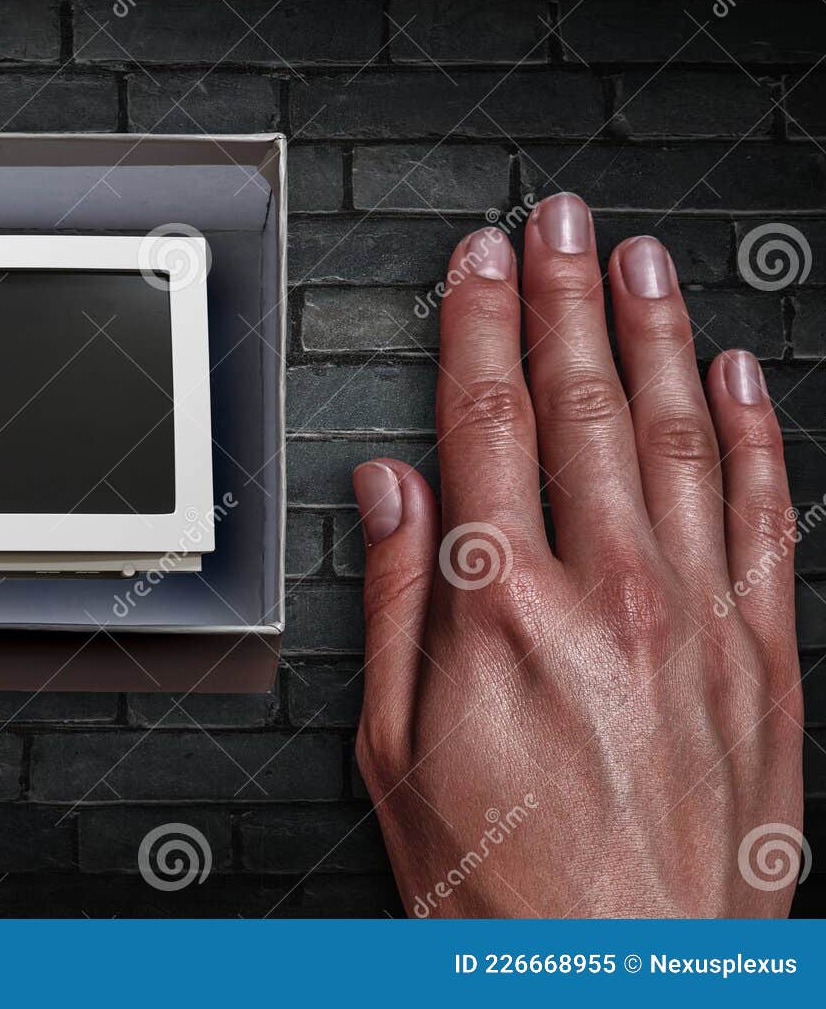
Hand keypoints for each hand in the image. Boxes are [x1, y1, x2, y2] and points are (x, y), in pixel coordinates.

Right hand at [353, 192, 802, 916]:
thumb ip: (396, 601)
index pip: (486, 426)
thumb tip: (389, 494)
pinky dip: (754, 434)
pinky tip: (737, 375)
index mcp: (502, 613)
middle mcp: (609, 598)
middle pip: (583, 407)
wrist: (628, 980)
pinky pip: (766, 516)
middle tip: (561, 222)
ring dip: (656, 337)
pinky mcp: (766, 660)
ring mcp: (700, 621)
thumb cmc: (503, 880)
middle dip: (564, 299)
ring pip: (679, 438)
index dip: (478, 329)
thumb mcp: (394, 748)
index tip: (478, 264)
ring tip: (641, 262)